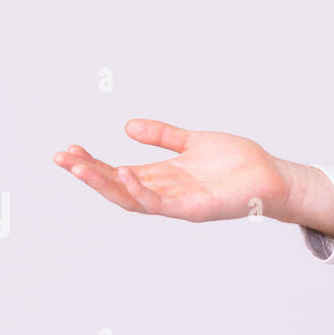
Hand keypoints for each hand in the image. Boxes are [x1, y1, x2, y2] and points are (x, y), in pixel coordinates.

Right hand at [52, 119, 290, 222]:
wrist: (272, 176)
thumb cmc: (237, 162)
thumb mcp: (193, 141)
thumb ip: (163, 136)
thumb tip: (127, 126)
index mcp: (162, 175)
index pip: (117, 171)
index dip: (92, 163)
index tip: (68, 149)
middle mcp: (165, 191)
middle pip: (116, 186)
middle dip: (87, 174)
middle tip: (61, 158)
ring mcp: (177, 202)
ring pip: (130, 197)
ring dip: (104, 184)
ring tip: (80, 168)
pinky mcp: (194, 208)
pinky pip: (160, 203)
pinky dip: (140, 191)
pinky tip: (124, 173)